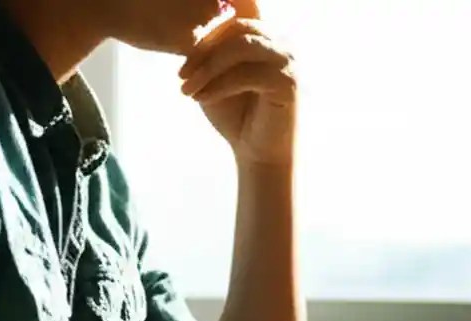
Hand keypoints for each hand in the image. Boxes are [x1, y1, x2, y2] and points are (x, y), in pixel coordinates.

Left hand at [178, 1, 296, 164]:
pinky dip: (219, 85)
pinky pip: (247, 74)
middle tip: (181, 75)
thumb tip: (188, 30)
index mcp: (265, 38)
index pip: (233, 19)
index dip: (205, 36)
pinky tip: (202, 99)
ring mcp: (288, 62)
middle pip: (237, 27)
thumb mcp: (213, 76)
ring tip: (188, 89)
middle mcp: (281, 44)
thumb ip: (208, 51)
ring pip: (241, 46)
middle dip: (204, 50)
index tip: (182, 67)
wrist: (256, 152)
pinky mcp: (288, 83)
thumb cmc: (235, 113)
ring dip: (208, 67)